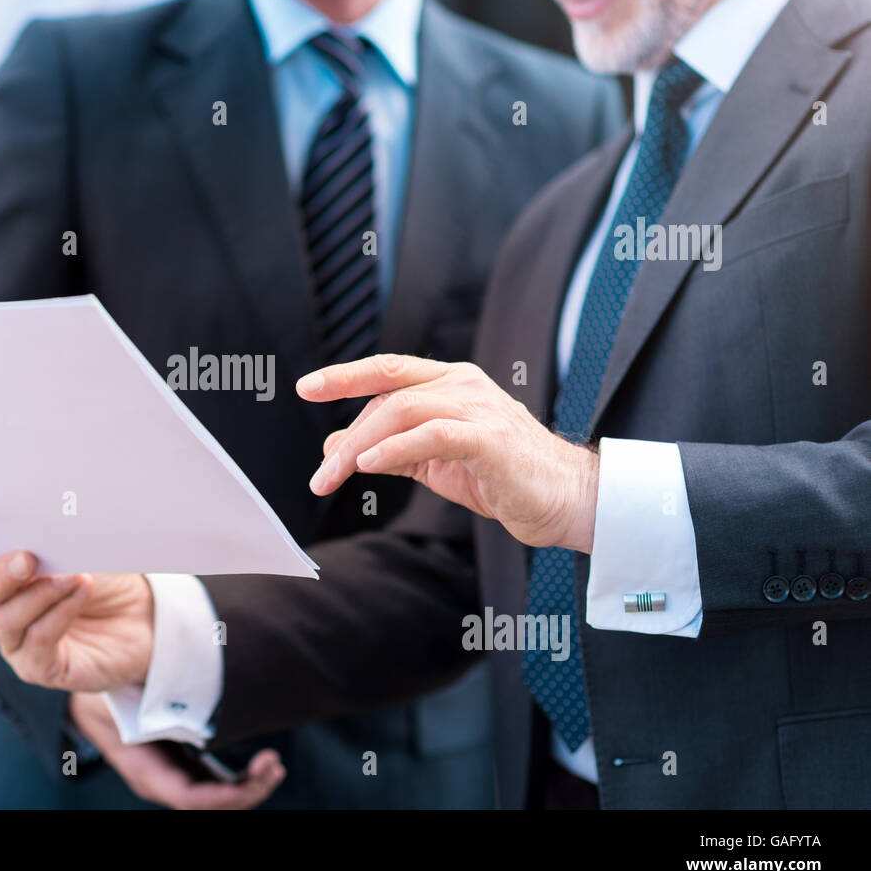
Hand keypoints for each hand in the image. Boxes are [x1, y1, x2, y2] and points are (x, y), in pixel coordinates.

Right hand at [0, 528, 153, 691]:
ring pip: (7, 618)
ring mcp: (16, 643)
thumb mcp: (78, 550)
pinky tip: (82, 591)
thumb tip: (40, 527)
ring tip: (75, 575)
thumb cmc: (105, 578)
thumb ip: (50, 541)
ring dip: (41, 592)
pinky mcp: (41, 668)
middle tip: (27, 558)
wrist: (142, 617)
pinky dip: (60, 612)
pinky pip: (38, 640)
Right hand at [67, 692, 284, 809]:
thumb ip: (149, 702)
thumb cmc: (105, 695)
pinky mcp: (187, 765)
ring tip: (274, 765)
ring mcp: (176, 775)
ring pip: (218, 798)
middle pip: (211, 804)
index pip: (191, 798)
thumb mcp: (120, 698)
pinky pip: (218, 783)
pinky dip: (243, 779)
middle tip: (273, 764)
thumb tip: (179, 692)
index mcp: (146, 771)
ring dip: (250, 787)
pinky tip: (264, 765)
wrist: (92, 697)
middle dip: (248, 791)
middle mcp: (163, 782)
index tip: (256, 775)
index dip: (227, 794)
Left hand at [297, 355, 599, 552]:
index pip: (389, 370)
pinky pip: (434, 434)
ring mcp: (479, 408)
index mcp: (451, 383)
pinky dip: (396, 447)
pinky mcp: (491, 439)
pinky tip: (370, 464)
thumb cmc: (501, 477)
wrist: (565, 500)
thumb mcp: (433, 461)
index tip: (305, 386)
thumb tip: (336, 447)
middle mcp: (464, 385)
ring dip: (361, 446)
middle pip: (389, 392)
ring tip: (334, 476)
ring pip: (404, 411)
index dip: (345, 375)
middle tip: (320, 474)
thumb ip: (389, 449)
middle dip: (346, 430)